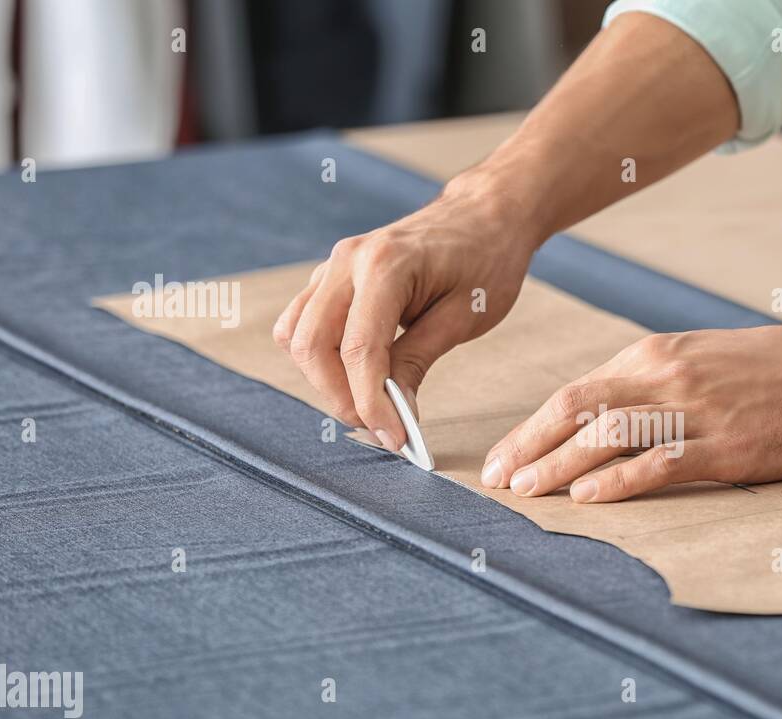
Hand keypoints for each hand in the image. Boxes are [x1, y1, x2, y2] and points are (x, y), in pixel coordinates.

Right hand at [273, 174, 538, 451]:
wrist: (483, 217)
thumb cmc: (485, 261)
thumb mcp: (463, 316)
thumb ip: (418, 359)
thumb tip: (390, 410)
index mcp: (386, 264)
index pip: (359, 348)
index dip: (371, 402)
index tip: (395, 438)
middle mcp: (347, 261)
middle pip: (311, 344)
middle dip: (340, 396)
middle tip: (380, 427)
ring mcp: (333, 266)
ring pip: (296, 336)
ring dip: (324, 380)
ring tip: (369, 404)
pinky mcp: (331, 278)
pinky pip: (302, 324)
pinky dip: (319, 358)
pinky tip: (356, 376)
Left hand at [480, 323, 781, 501]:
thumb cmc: (771, 368)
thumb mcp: (700, 357)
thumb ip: (651, 381)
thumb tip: (603, 414)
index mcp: (655, 355)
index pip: (576, 392)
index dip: (533, 427)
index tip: (505, 456)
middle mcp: (666, 376)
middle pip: (577, 409)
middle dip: (530, 447)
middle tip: (496, 481)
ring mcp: (696, 411)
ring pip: (609, 434)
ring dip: (559, 464)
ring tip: (526, 492)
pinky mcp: (727, 445)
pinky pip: (660, 462)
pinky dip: (618, 480)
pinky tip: (587, 497)